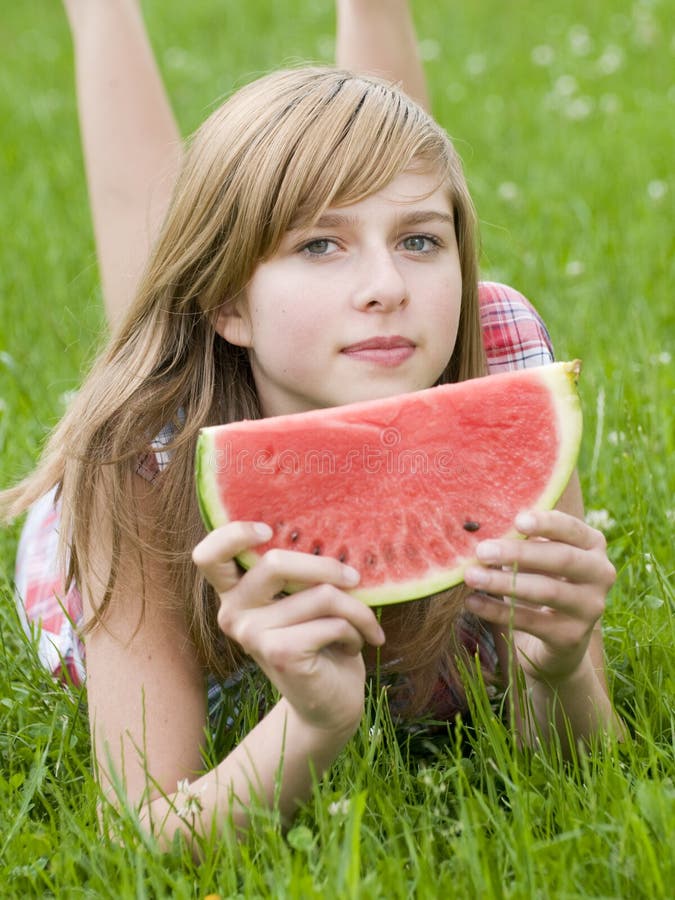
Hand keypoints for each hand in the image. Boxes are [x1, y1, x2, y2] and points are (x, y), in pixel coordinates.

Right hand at [192, 523, 383, 735]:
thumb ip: (300, 573)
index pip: (210, 555)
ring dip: (356, 609)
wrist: (330, 703)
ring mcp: (252, 633)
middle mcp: (233, 612)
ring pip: (320, 594)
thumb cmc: (322, 642)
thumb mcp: (305, 600)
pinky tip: (353, 645)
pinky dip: (356, 630)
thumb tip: (329, 537)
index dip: (233, 534)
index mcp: (235, 592)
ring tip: (360, 625)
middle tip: (355, 579)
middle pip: (276, 561)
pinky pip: (333, 621)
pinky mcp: (280, 652)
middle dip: (328, 567)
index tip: (269, 531)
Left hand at [463, 510, 615, 684]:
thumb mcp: (538, 558)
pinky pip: (530, 621)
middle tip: (481, 551)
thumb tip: (481, 527)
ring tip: (470, 577)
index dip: (546, 523)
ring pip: (547, 591)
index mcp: (592, 545)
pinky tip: (472, 602)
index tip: (517, 521)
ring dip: (504, 583)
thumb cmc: (541, 580)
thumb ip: (522, 540)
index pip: (572, 529)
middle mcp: (600, 573)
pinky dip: (497, 611)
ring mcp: (590, 607)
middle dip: (518, 553)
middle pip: (561, 558)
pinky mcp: (572, 636)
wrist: (558, 639)